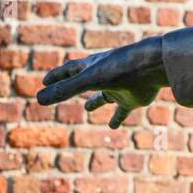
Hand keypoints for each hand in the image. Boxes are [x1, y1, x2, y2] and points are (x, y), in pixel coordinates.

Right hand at [37, 36, 165, 128]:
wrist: (154, 66)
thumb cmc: (121, 68)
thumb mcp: (89, 80)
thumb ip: (65, 90)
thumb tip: (38, 99)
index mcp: (92, 66)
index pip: (69, 70)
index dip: (56, 77)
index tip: (45, 81)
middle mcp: (105, 75)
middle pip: (85, 81)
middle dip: (72, 85)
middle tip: (61, 90)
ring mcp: (119, 87)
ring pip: (104, 96)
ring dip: (95, 101)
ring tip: (87, 108)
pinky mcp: (132, 99)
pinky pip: (122, 111)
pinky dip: (117, 118)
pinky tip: (113, 126)